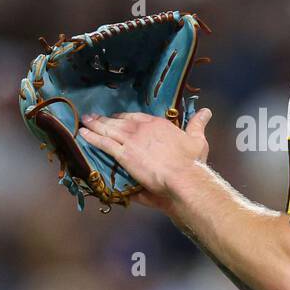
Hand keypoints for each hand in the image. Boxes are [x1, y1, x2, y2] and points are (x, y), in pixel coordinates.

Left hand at [78, 109, 211, 208]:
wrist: (183, 177)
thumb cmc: (191, 162)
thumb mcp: (198, 139)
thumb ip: (198, 124)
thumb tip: (207, 112)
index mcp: (158, 124)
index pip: (136, 118)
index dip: (125, 118)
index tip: (117, 118)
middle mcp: (142, 129)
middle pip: (119, 122)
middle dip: (105, 119)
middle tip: (93, 117)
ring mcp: (131, 141)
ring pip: (109, 130)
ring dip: (95, 125)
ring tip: (84, 122)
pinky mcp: (124, 154)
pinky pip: (104, 143)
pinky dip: (92, 138)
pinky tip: (82, 134)